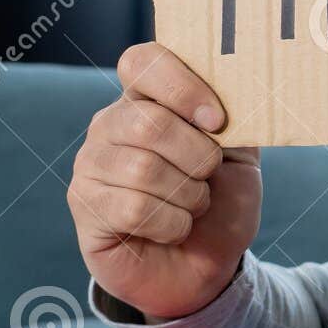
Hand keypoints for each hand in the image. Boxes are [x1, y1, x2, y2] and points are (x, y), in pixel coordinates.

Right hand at [68, 43, 261, 320]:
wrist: (206, 266)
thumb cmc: (220, 204)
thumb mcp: (241, 156)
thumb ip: (237, 118)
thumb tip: (237, 90)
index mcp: (150, 100)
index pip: (143, 61)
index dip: (182, 86)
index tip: (218, 121)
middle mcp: (112, 124)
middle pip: (149, 123)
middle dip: (199, 159)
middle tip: (209, 177)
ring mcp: (92, 164)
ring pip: (143, 170)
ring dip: (189, 196)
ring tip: (192, 206)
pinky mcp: (85, 206)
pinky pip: (135, 209)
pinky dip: (173, 225)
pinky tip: (173, 229)